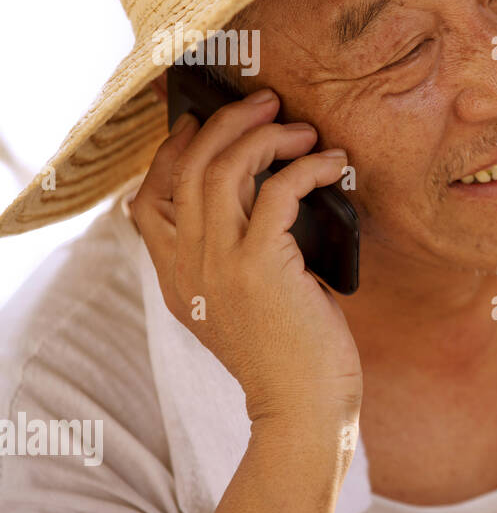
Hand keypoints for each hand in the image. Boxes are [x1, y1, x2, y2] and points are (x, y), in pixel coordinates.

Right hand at [130, 88, 362, 431]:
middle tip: (267, 103)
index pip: (147, 198)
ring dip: (268, 136)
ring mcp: (218, 263)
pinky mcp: (259, 265)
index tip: (205, 120)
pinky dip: (307, 167)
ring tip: (305, 129)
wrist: (304, 409)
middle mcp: (186, 265)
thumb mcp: (246, 304)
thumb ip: (237, 259)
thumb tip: (270, 199)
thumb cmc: (290, 356)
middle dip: (227, 122)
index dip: (173, 150)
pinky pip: (277, 191)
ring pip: (225, 167)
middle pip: (189, 166)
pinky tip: (333, 165)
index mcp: (176, 277)